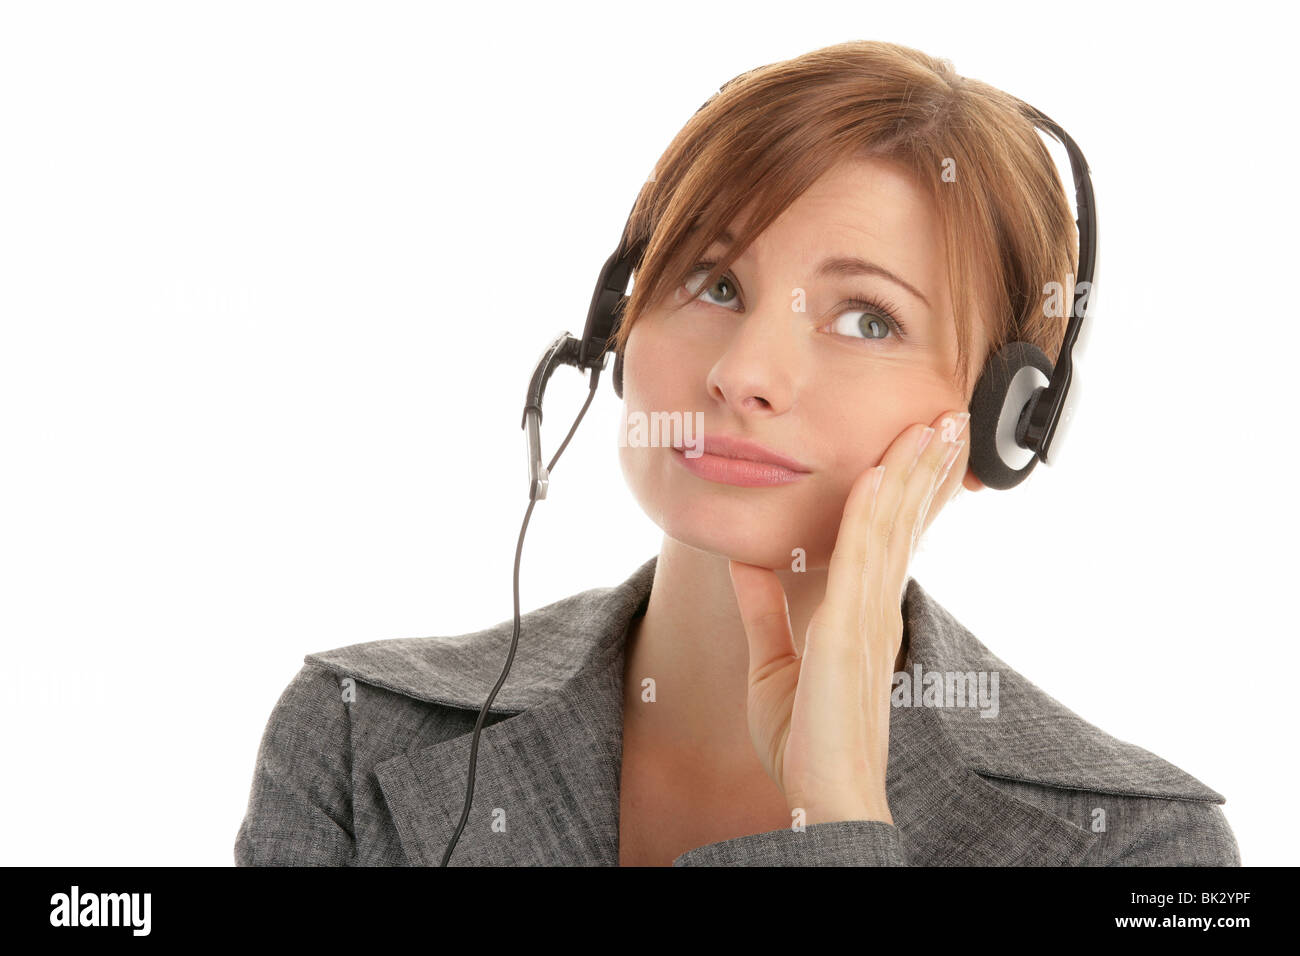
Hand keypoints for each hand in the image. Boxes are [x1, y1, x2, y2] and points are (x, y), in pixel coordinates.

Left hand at [728, 409, 970, 825]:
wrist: (823, 800)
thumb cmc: (807, 744)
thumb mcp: (772, 662)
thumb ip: (764, 609)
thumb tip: (748, 562)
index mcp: (865, 617)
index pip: (891, 538)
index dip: (908, 490)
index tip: (919, 448)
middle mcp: (877, 610)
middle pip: (905, 522)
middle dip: (925, 467)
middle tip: (947, 417)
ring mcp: (870, 618)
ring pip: (894, 527)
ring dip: (913, 471)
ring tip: (935, 424)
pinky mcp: (851, 631)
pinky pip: (863, 560)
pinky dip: (873, 512)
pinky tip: (880, 474)